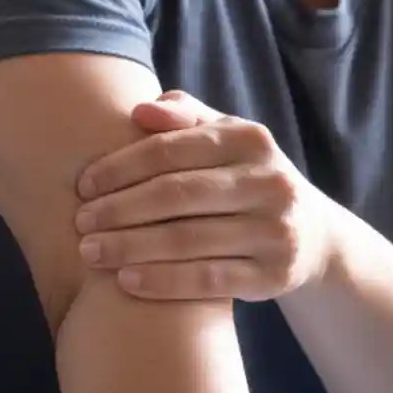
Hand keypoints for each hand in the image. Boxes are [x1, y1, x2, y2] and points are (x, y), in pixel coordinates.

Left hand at [74, 91, 340, 301]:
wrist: (312, 236)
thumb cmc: (248, 179)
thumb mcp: (227, 138)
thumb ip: (186, 117)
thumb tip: (141, 110)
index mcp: (252, 140)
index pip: (173, 149)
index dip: (121, 166)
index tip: (83, 185)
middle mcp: (271, 182)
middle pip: (178, 195)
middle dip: (120, 209)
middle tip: (80, 222)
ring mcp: (275, 231)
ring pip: (188, 240)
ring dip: (130, 247)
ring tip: (91, 253)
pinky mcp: (274, 275)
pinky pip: (208, 280)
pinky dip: (162, 281)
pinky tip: (125, 281)